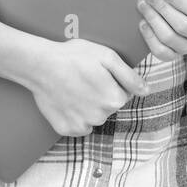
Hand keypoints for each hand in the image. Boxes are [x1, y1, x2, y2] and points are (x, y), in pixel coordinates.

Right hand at [29, 38, 148, 137]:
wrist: (40, 65)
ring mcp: (82, 125)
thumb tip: (146, 90)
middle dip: (101, 94)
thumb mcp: (107, 57)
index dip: (112, 82)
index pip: (123, 94)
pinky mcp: (66, 129)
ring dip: (88, 105)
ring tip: (74, 87)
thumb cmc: (74, 57)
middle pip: (108, 106)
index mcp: (114, 99)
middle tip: (84, 78)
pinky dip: (75, 115)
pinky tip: (67, 100)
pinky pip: (79, 125)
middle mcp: (101, 117)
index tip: (97, 73)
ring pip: (94, 116)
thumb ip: (130, 76)